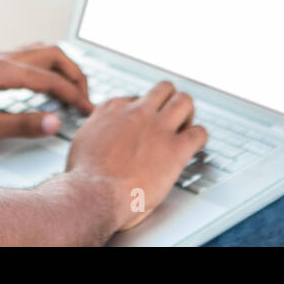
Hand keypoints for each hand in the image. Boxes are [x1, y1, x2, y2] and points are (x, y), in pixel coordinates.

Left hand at [0, 42, 94, 150]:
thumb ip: (20, 125)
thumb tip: (55, 123)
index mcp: (2, 71)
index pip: (51, 79)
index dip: (74, 95)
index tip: (88, 112)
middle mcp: (1, 58)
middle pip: (52, 54)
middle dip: (75, 74)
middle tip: (85, 99)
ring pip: (40, 52)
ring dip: (61, 68)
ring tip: (72, 92)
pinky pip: (27, 58)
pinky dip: (46, 68)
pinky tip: (45, 87)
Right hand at [66, 80, 207, 231]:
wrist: (93, 194)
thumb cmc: (84, 177)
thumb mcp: (83, 141)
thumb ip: (97, 131)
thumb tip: (102, 136)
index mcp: (113, 110)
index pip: (136, 98)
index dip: (142, 112)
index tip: (143, 124)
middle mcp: (137, 112)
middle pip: (163, 89)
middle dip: (169, 101)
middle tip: (171, 117)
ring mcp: (158, 128)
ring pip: (184, 101)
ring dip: (187, 112)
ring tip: (185, 127)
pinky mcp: (175, 149)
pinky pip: (199, 133)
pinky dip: (200, 138)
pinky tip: (195, 146)